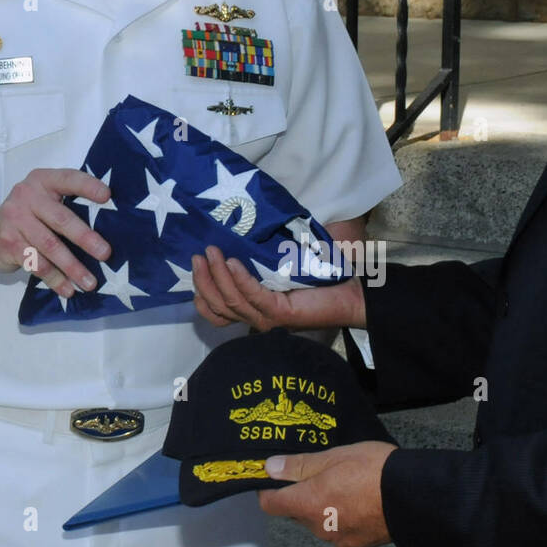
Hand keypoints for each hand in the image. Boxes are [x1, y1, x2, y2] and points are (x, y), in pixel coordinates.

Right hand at [0, 167, 112, 297]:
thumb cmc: (27, 216)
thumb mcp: (43, 200)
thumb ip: (66, 204)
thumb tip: (109, 227)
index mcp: (42, 180)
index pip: (68, 179)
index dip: (87, 186)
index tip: (107, 196)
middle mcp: (26, 196)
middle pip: (61, 219)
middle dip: (86, 238)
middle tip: (106, 254)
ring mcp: (15, 220)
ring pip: (50, 246)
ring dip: (73, 267)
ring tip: (90, 282)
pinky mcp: (9, 244)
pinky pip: (37, 264)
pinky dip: (55, 279)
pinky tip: (68, 289)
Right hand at [192, 244, 366, 331]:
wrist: (351, 292)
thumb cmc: (319, 277)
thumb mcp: (281, 266)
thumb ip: (260, 257)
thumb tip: (242, 228)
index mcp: (255, 309)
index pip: (217, 313)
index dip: (201, 294)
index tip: (196, 267)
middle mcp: (258, 318)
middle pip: (218, 307)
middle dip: (203, 281)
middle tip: (197, 254)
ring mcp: (268, 319)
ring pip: (231, 302)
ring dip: (217, 276)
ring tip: (211, 252)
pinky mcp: (282, 314)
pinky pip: (253, 297)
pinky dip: (240, 280)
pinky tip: (232, 262)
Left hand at [258, 441, 396, 546]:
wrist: (413, 496)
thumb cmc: (374, 471)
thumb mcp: (334, 457)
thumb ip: (300, 465)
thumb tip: (270, 467)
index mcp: (307, 503)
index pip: (270, 504)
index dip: (268, 490)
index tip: (274, 478)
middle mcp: (318, 527)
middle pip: (295, 512)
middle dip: (302, 495)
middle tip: (320, 473)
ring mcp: (337, 539)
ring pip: (317, 522)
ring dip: (323, 507)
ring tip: (346, 486)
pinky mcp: (356, 545)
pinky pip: (337, 532)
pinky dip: (341, 519)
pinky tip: (359, 502)